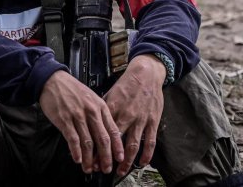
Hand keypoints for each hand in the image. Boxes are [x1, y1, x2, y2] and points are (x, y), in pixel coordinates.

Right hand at [40, 70, 123, 174]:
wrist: (53, 80)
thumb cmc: (71, 89)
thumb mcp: (91, 97)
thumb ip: (99, 114)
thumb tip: (105, 133)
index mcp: (100, 106)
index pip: (113, 129)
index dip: (117, 146)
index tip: (120, 157)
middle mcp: (91, 111)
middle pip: (102, 139)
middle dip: (106, 157)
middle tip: (106, 168)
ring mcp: (78, 116)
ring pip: (88, 142)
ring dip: (90, 159)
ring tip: (90, 169)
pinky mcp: (64, 119)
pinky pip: (73, 139)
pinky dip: (76, 152)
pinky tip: (78, 159)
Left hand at [103, 54, 165, 176]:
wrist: (146, 73)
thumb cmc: (128, 83)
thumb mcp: (111, 93)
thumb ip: (103, 109)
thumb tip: (92, 121)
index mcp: (113, 108)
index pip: (102, 131)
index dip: (95, 146)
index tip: (89, 157)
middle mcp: (126, 115)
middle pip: (115, 141)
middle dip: (107, 157)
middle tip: (102, 168)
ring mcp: (141, 119)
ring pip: (132, 145)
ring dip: (126, 161)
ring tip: (120, 171)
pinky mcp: (153, 120)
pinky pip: (150, 141)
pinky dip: (146, 154)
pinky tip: (142, 163)